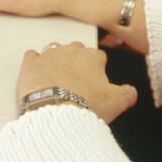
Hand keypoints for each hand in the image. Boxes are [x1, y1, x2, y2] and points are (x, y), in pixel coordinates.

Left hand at [18, 42, 137, 123]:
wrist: (56, 111)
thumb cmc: (87, 104)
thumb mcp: (117, 102)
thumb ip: (128, 93)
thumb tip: (130, 92)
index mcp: (92, 57)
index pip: (98, 57)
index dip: (97, 70)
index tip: (95, 83)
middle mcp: (70, 51)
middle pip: (76, 50)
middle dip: (77, 62)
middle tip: (78, 82)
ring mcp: (49, 55)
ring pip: (55, 51)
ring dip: (57, 61)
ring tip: (58, 79)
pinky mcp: (31, 64)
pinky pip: (32, 56)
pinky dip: (35, 63)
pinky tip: (37, 73)